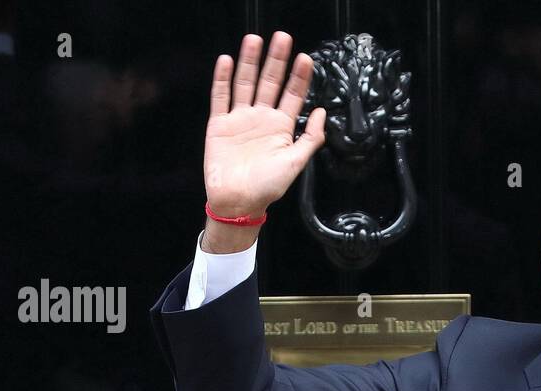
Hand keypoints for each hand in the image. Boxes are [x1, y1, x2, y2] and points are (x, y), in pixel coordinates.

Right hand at [202, 31, 325, 225]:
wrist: (238, 203)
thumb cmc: (268, 188)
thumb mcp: (296, 163)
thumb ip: (310, 137)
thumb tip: (321, 112)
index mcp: (280, 127)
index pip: (292, 95)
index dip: (299, 77)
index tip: (306, 58)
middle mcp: (261, 119)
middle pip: (269, 82)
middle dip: (276, 60)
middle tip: (282, 38)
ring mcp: (240, 119)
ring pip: (245, 84)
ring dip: (250, 62)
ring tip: (255, 40)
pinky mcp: (219, 124)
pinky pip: (221, 97)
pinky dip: (223, 79)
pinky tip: (227, 61)